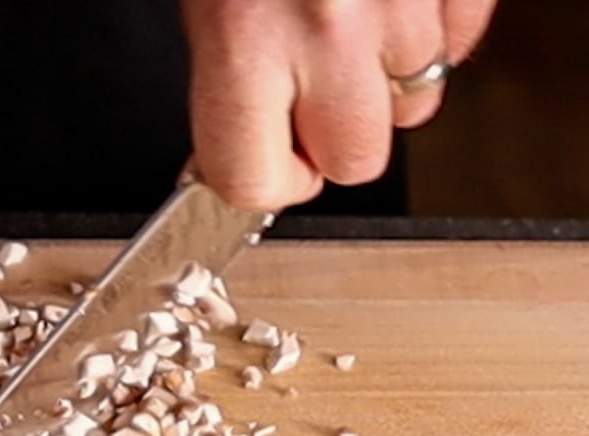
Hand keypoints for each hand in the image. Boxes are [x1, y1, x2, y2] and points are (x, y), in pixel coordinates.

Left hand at [182, 0, 497, 209]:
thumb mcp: (211, 4)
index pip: (254, 183)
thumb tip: (246, 146)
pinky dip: (432, 35)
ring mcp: (399, 2)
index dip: (263, 183)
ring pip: (413, 108)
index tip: (265, 167)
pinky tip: (393, 7)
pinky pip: (458, 44)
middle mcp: (325, 27)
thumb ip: (229, 78)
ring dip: (385, 86)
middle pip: (354, 162)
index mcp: (242, 37)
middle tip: (310, 99)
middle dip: (332, 145)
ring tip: (352, 31)